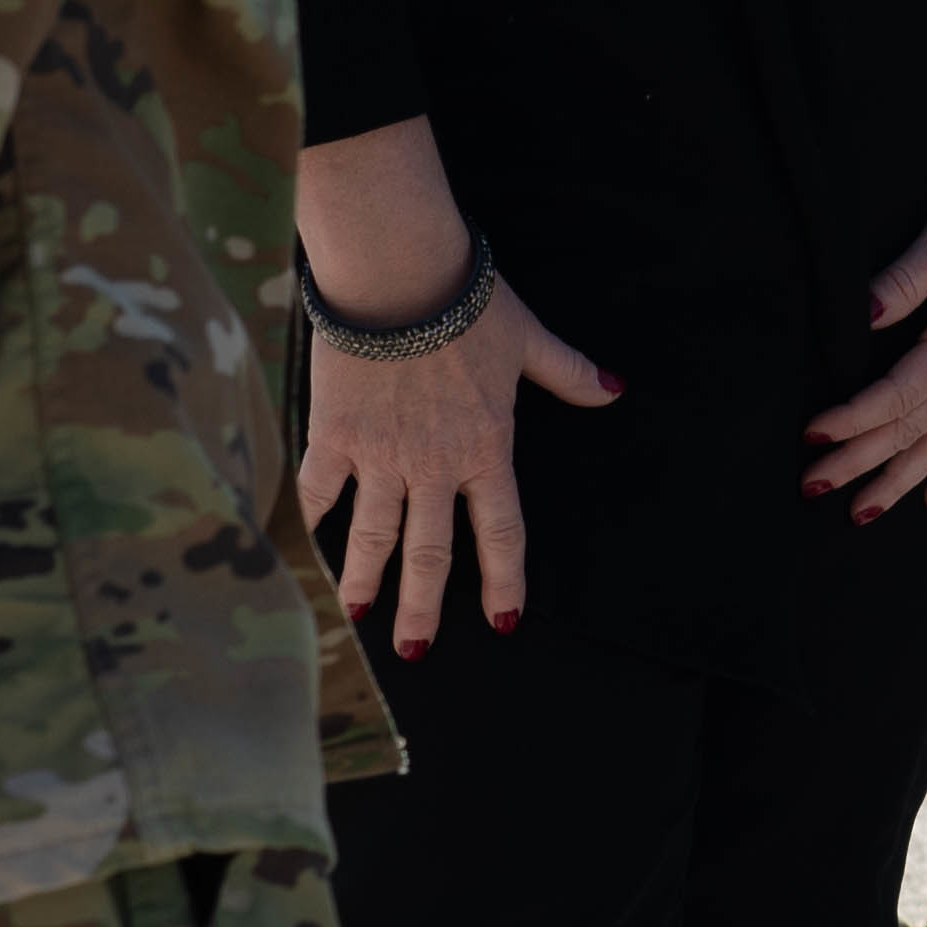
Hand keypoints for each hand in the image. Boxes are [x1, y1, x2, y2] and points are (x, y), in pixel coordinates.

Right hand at [296, 261, 621, 659]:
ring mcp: (380, 455)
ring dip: (366, 580)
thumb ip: (569, 373)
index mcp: (486, 447)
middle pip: (430, 551)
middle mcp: (433, 464)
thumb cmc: (470, 303)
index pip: (500, 530)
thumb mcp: (529, 340)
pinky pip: (321, 490)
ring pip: (373, 535)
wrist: (400, 276)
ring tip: (360, 617)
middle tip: (417, 651)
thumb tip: (614, 388)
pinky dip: (316, 519)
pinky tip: (312, 545)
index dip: (504, 579)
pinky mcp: (334, 436)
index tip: (504, 619)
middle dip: (424, 606)